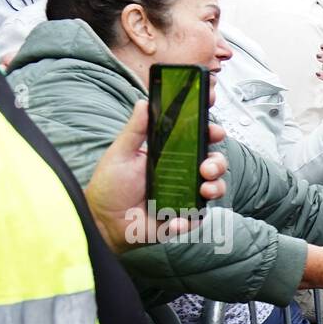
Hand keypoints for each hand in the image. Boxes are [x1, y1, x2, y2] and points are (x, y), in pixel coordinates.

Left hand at [85, 102, 227, 253]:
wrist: (105, 221)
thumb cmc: (111, 186)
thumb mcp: (121, 153)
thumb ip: (135, 129)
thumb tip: (143, 102)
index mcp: (171, 155)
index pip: (197, 139)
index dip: (210, 131)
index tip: (214, 127)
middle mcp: (183, 173)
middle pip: (214, 163)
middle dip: (218, 162)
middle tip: (207, 167)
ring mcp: (187, 195)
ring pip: (215, 188)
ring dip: (216, 187)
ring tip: (204, 190)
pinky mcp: (185, 217)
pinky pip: (198, 217)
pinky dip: (190, 219)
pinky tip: (176, 220)